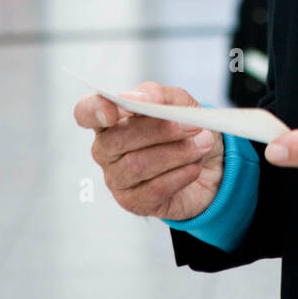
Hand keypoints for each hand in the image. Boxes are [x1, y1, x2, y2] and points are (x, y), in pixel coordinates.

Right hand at [73, 81, 224, 221]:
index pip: (86, 112)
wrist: (211, 164)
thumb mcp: (178, 102)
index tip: (113, 111)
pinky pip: (153, 189)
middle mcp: (107, 150)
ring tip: (202, 144)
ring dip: (176, 153)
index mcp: (112, 119)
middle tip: (192, 125)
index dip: (94, 110)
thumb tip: (138, 99)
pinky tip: (194, 166)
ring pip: (136, 165)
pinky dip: (179, 175)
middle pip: (116, 140)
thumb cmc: (185, 128)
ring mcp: (117, 179)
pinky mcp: (134, 202)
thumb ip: (157, 95)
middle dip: (158, 131)